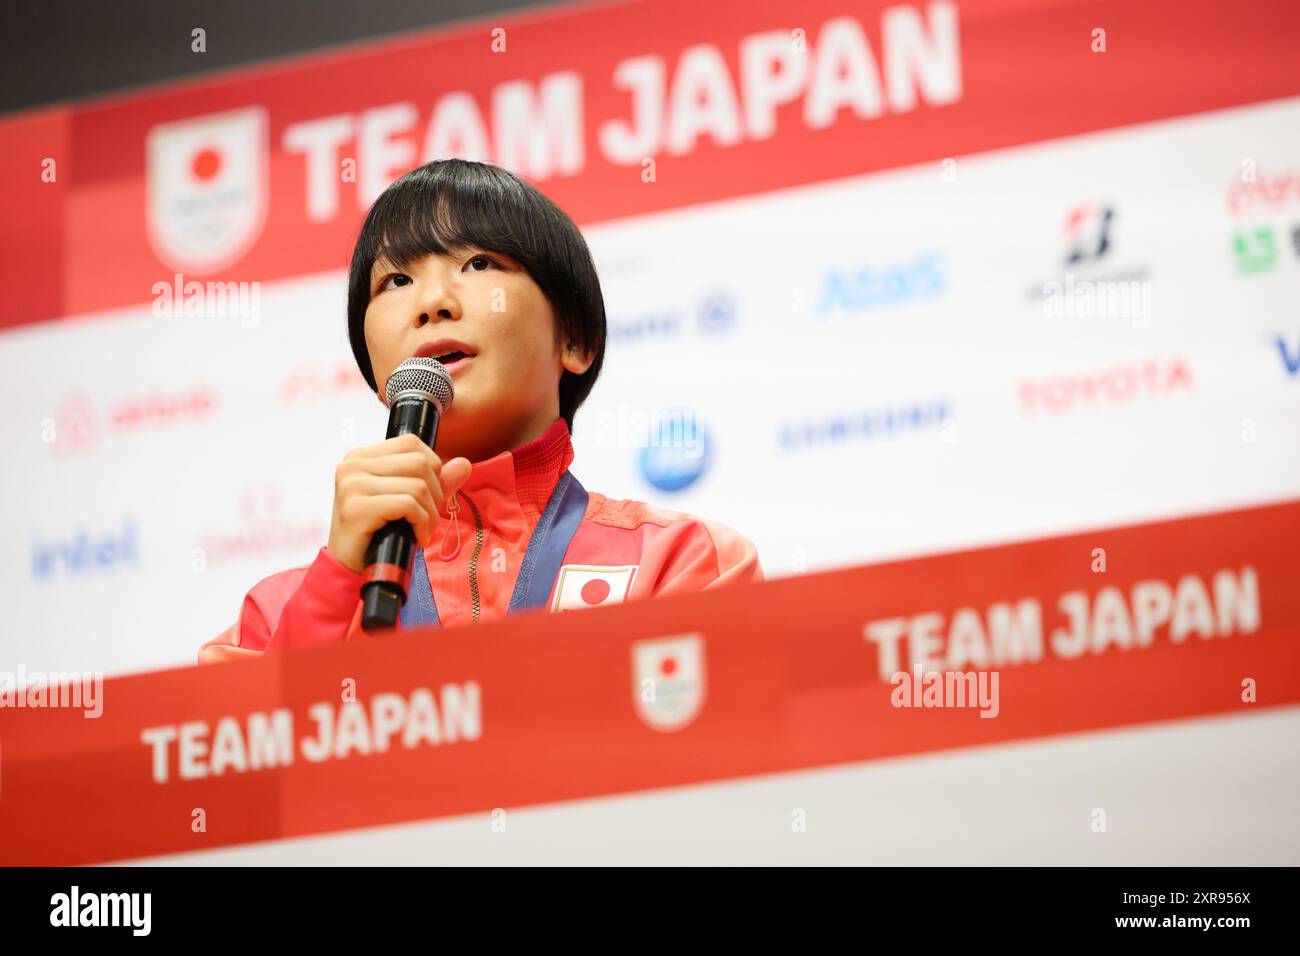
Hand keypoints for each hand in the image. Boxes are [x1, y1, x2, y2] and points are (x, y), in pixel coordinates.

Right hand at [326, 433, 472, 573]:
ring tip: (422, 531)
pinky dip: (422, 524)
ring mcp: (352, 485)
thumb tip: (464, 463)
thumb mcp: (406, 500)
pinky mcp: (357, 508)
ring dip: (430, 514)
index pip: (411, 443)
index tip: (427, 496)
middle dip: (435, 494)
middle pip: (419, 463)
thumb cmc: (377, 532)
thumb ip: (434, 481)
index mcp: (360, 457)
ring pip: (418, 486)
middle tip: (427, 519)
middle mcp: (352, 465)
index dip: (432, 469)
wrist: (350, 567)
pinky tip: (417, 538)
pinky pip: (408, 505)